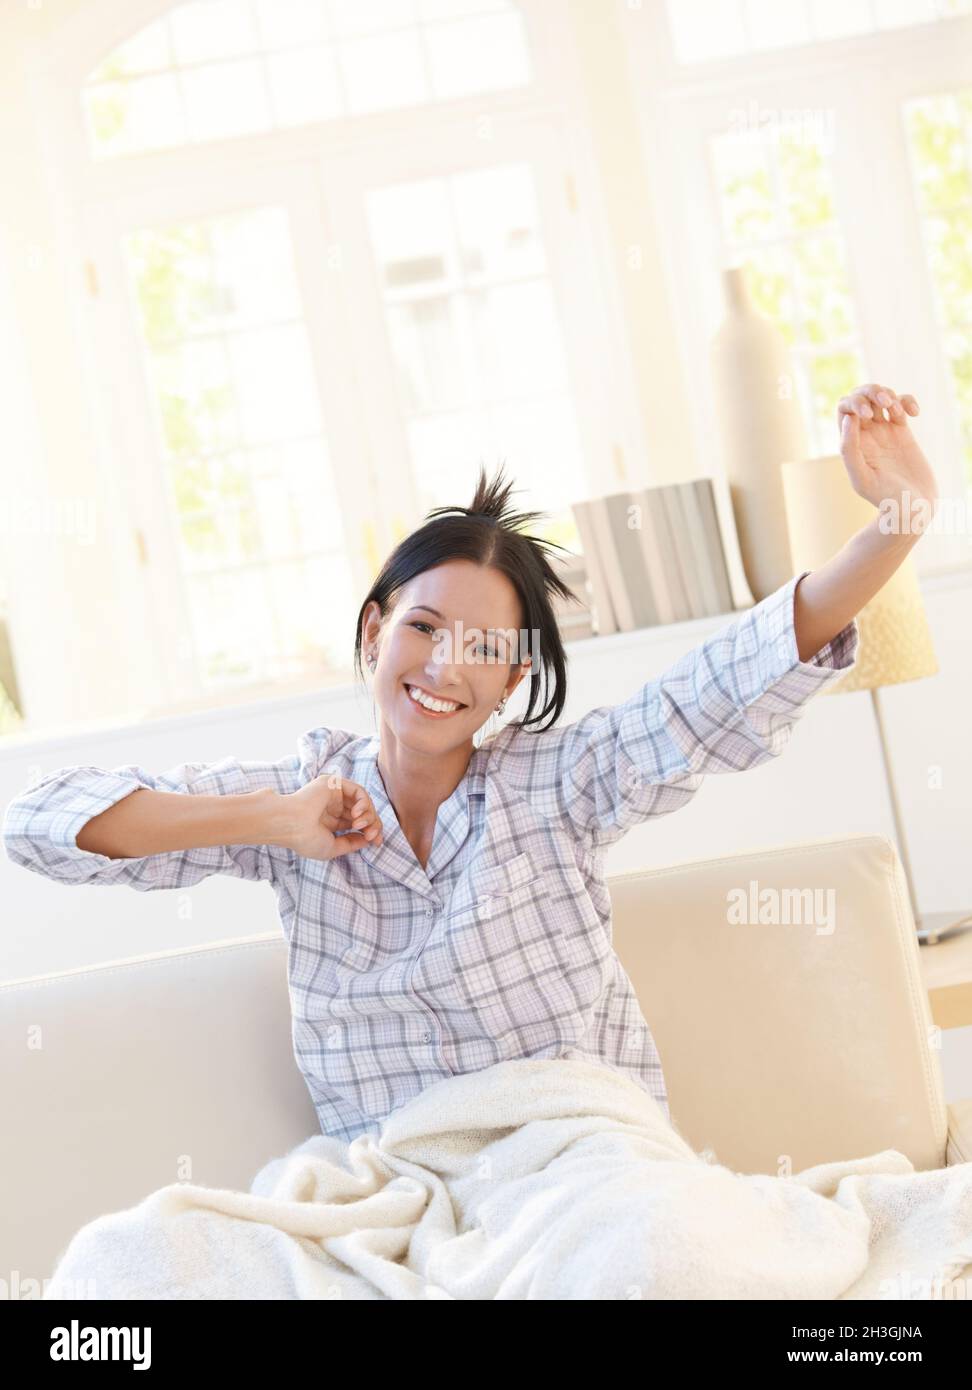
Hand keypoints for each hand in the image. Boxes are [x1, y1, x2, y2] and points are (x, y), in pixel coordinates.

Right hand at [279, 774, 382, 861]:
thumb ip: (351, 843)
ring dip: (369, 815)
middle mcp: (333, 806)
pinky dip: (364, 803)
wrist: (290, 825)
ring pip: (363, 801)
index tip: (376, 843)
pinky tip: (357, 814)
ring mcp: (334, 794)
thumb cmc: (305, 839)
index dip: (370, 832)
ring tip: (361, 826)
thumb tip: (368, 840)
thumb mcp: (333, 848)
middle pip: (363, 812)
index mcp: (330, 821)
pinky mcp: (334, 783)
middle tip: (372, 836)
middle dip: (373, 824)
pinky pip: (358, 791)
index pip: (356, 824)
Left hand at [837, 383, 938, 528]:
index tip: (869, 416)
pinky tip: (914, 414)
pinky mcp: (903, 432)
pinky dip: (907, 401)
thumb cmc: (886, 499)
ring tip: (897, 411)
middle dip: (871, 392)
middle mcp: (865, 435)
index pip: (844, 409)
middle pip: (860, 397)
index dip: (854, 403)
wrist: (912, 509)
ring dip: (889, 395)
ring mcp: (884, 432)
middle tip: (884, 404)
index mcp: (852, 444)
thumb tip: (849, 419)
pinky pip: (901, 405)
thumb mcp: (863, 478)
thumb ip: (850, 450)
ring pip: (880, 397)